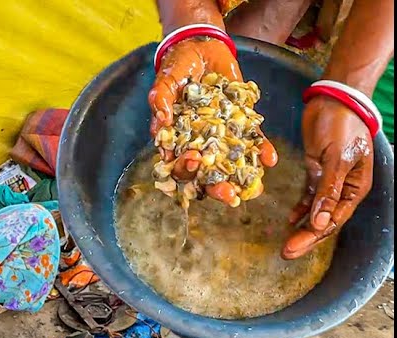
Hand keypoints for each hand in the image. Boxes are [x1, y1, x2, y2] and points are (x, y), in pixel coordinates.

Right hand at [149, 38, 277, 203]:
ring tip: (252, 189)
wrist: (203, 47)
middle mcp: (197, 141)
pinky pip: (251, 140)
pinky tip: (269, 159)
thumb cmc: (178, 66)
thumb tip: (162, 122)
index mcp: (175, 138)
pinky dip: (260, 150)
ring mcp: (220, 134)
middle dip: (215, 185)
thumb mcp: (166, 79)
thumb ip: (161, 99)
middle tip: (227, 196)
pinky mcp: (239, 122)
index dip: (183, 171)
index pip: (176, 163)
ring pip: (229, 162)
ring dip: (240, 177)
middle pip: (204, 172)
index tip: (193, 166)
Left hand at [283, 97, 374, 259]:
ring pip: (316, 210)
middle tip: (285, 253)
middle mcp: (345, 188)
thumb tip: (320, 221)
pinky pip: (309, 195)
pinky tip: (290, 219)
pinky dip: (301, 208)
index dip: (313, 237)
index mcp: (357, 188)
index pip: (334, 220)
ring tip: (285, 243)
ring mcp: (331, 180)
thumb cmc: (342, 126)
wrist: (334, 99)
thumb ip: (329, 190)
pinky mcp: (318, 170)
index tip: (293, 249)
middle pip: (325, 219)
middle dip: (306, 238)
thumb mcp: (337, 159)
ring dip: (302, 227)